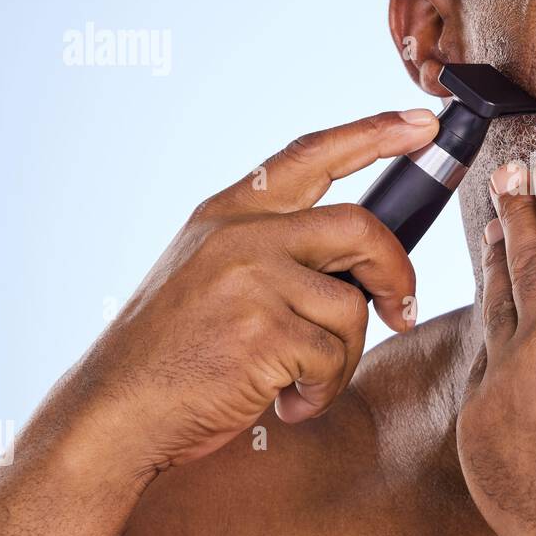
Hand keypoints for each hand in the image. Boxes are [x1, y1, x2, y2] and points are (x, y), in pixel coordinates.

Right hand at [67, 109, 438, 470]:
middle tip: (402, 310)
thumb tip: (360, 264)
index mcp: (227, 214)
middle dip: (395, 272)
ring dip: (342, 358)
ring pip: (351, 306)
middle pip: (360, 227)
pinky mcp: (264, 333)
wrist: (113, 413)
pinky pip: (333, 358)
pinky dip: (322, 391)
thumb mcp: (208, 274)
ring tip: (301, 383)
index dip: (373, 134)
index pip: (312, 154)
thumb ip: (271, 250)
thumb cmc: (172, 355)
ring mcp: (251, 280)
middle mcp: (240, 235)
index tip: (422, 122)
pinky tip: (285, 404)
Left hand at [457, 153, 535, 535]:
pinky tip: (503, 338)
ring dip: (495, 262)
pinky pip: (488, 370)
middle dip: (517, 211)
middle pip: (525, 259)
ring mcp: (502, 377)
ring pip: (496, 305)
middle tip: (506, 175)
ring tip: (492, 229)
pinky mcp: (475, 415)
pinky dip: (498, 349)